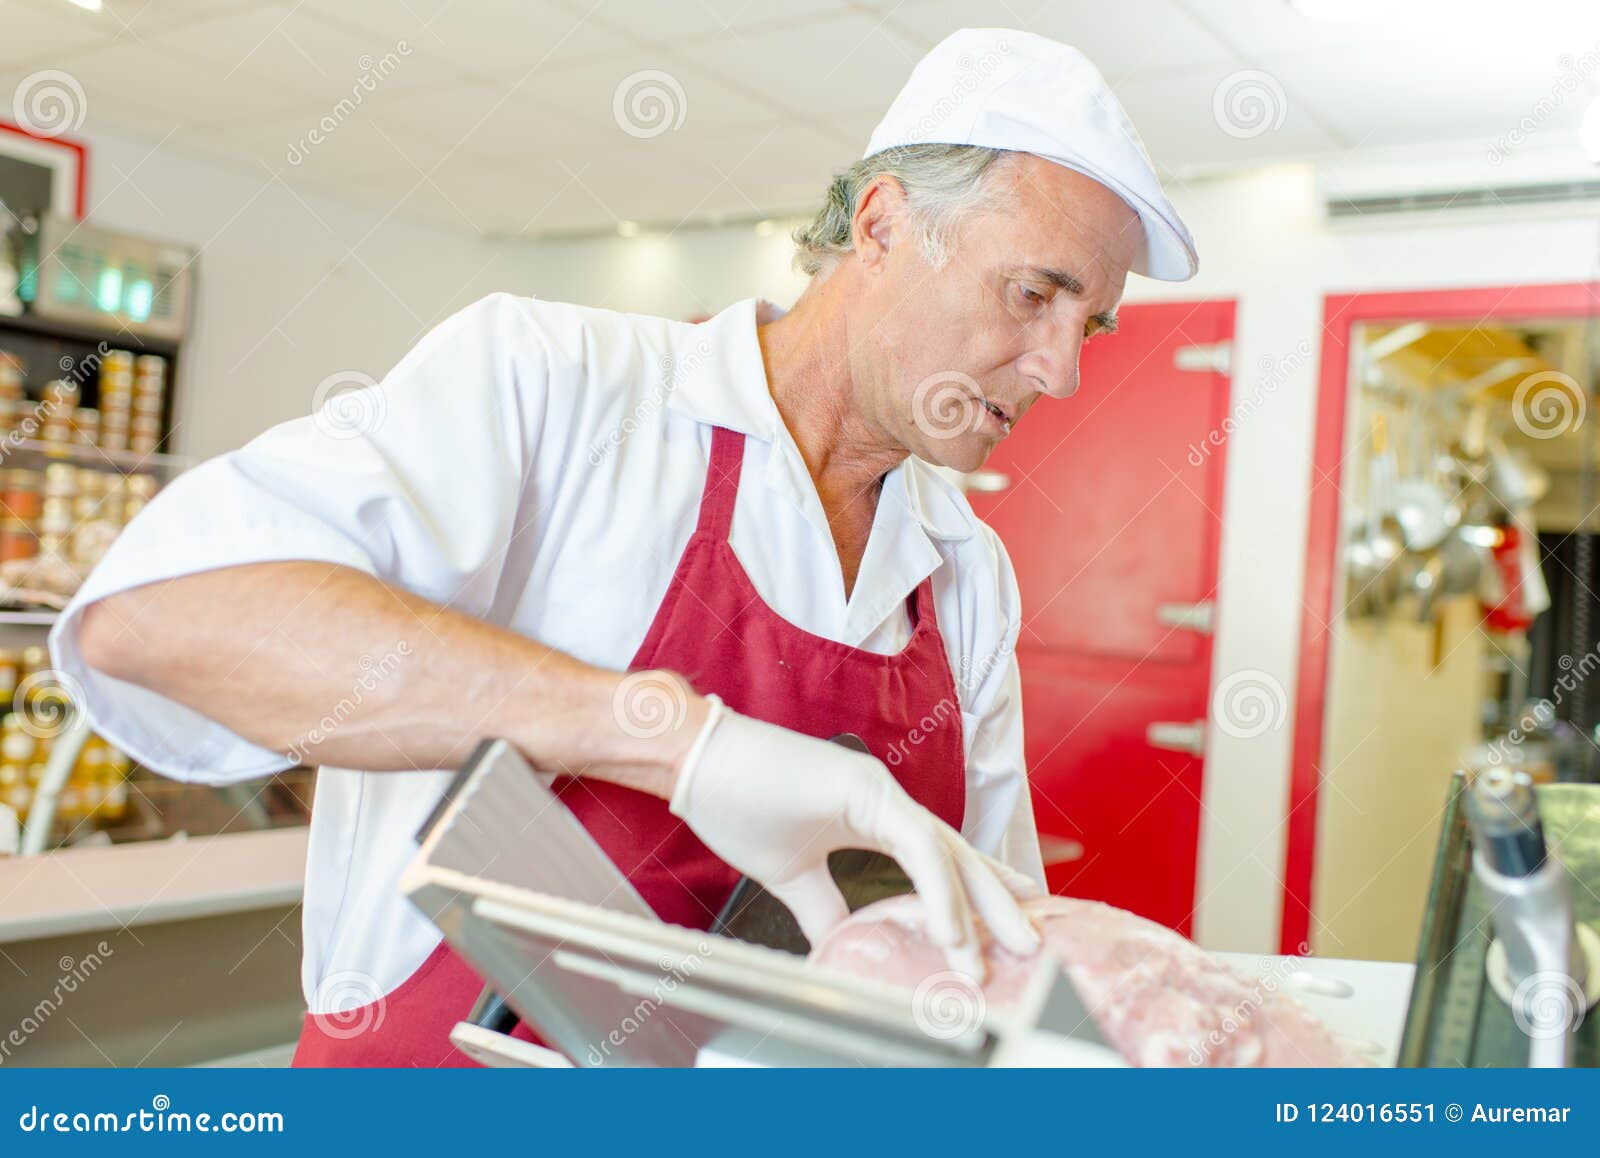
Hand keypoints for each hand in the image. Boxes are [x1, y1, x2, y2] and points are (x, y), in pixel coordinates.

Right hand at [669, 698, 1041, 977]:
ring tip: (994, 955)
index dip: (977, 891)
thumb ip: (824, 909)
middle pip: (958, 856)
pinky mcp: (866, 789)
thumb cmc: (735, 802)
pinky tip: (951, 930)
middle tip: (1031, 947)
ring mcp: (880, 790)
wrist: (694, 764)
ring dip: (975, 908)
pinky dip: (938, 891)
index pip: (940, 858)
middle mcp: (887, 799)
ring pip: (948, 853)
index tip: (1007, 926)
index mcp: (873, 815)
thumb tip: (842, 952)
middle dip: (998, 904)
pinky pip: (917, 847)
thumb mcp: (790, 875)